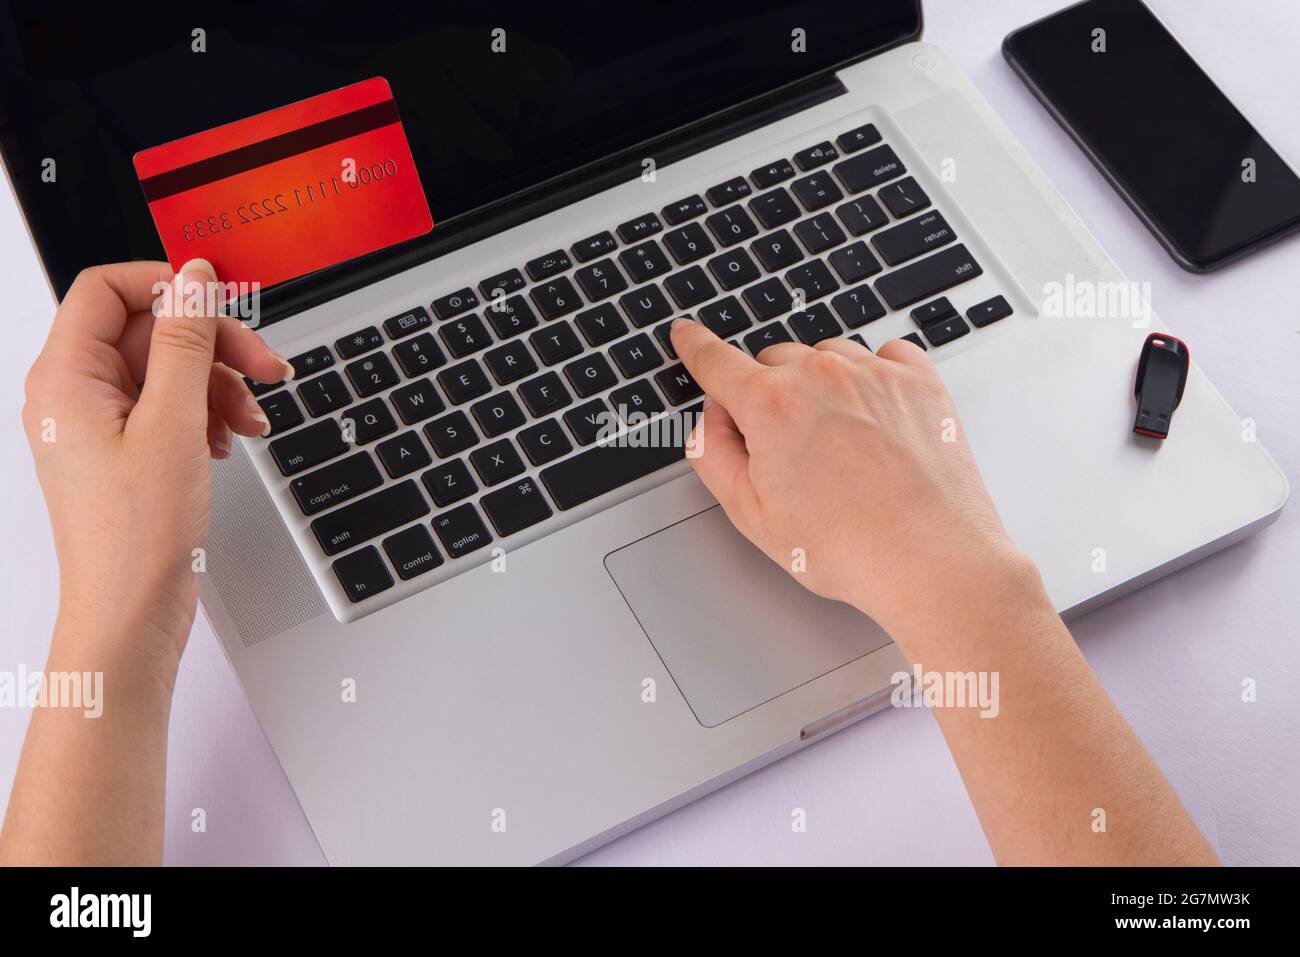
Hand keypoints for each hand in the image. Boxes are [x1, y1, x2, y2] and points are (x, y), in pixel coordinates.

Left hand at [22, 260, 291, 670]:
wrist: (130, 613)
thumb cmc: (135, 537)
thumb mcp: (174, 422)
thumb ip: (186, 342)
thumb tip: (194, 281)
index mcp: (66, 377)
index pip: (107, 290)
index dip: (168, 287)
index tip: (222, 304)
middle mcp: (73, 395)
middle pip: (147, 332)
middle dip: (212, 348)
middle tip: (264, 368)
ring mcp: (97, 426)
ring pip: (166, 372)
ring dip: (218, 386)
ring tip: (250, 422)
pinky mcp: (123, 453)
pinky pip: (167, 409)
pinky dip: (206, 416)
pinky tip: (228, 441)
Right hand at [669, 319, 1029, 637]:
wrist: (932, 559)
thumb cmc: (849, 547)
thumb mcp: (751, 515)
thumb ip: (713, 457)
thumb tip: (711, 420)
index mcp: (770, 406)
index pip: (716, 361)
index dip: (694, 348)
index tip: (686, 335)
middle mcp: (820, 375)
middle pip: (774, 362)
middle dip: (771, 395)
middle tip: (790, 451)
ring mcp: (873, 372)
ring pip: (827, 358)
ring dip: (822, 387)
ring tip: (841, 448)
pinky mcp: (918, 380)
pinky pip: (882, 357)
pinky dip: (872, 381)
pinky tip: (876, 426)